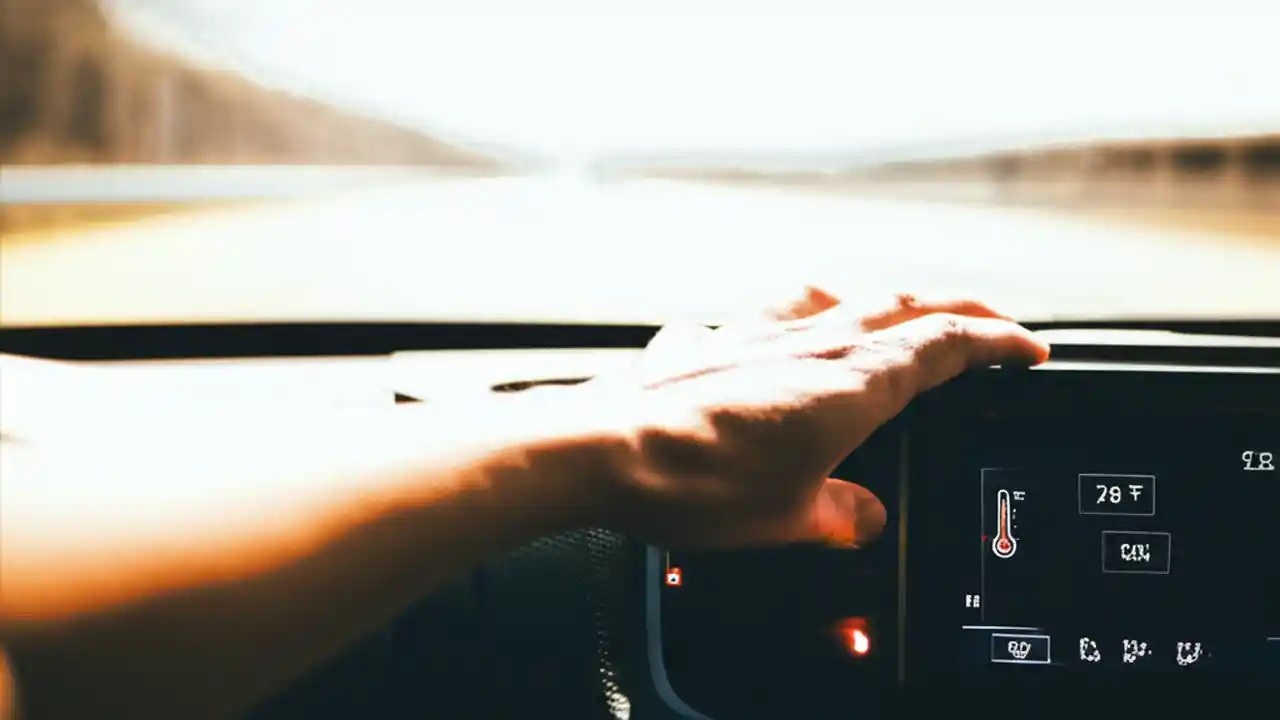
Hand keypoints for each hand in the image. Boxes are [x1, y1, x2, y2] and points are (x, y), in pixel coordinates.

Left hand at [593, 289, 1049, 548]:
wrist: (603, 449)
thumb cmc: (693, 481)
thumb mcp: (787, 519)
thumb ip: (838, 516)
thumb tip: (860, 519)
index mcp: (852, 381)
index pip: (949, 344)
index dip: (999, 342)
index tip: (1030, 349)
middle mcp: (811, 341)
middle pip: (906, 305)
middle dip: (959, 309)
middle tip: (989, 321)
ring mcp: (758, 331)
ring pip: (841, 296)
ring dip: (881, 300)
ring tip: (896, 311)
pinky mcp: (711, 339)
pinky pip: (770, 315)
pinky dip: (797, 318)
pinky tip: (784, 335)